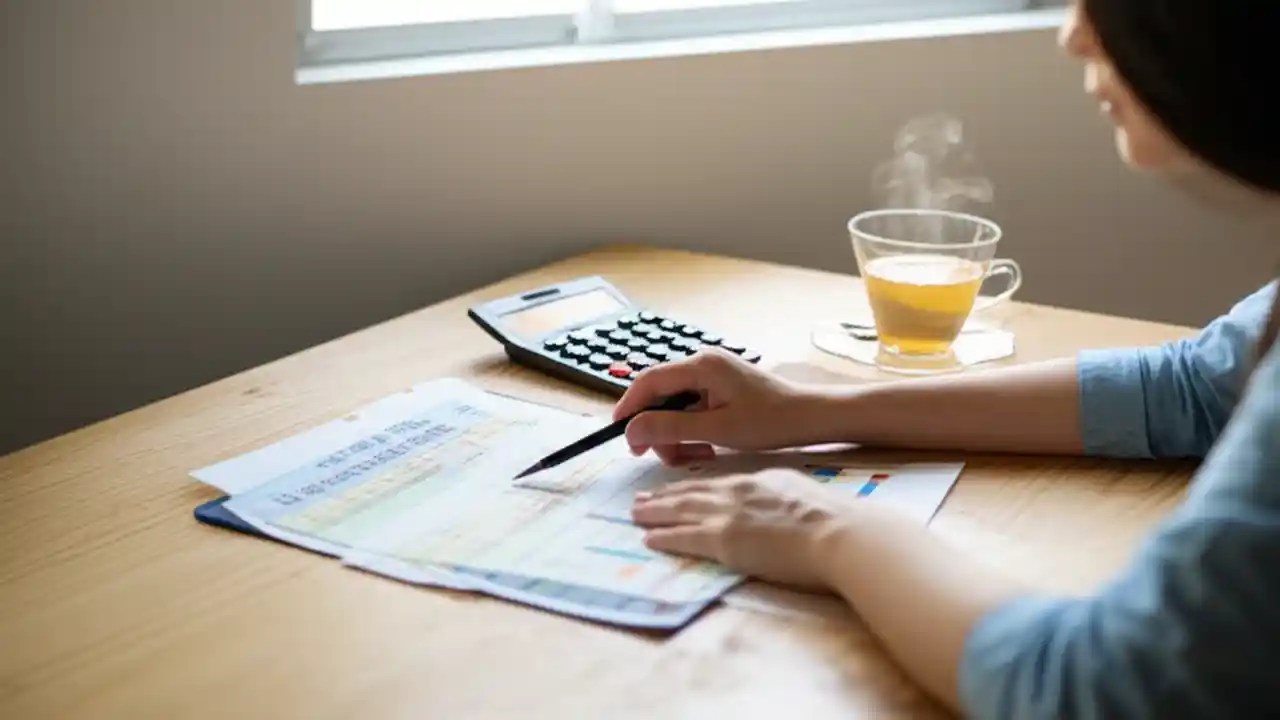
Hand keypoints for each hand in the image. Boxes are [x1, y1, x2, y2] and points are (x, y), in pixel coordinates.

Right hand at [614, 349, 822, 465]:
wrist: (811, 417)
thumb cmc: (770, 422)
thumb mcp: (716, 430)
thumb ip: (670, 428)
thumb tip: (631, 431)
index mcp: (701, 366)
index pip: (648, 382)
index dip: (629, 407)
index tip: (619, 434)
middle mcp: (703, 363)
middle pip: (661, 395)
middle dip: (659, 429)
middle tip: (665, 458)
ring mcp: (712, 374)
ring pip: (676, 406)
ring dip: (677, 434)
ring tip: (695, 456)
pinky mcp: (721, 387)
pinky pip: (693, 408)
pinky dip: (693, 430)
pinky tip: (707, 448)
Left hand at [631, 468, 859, 589]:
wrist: (835, 532)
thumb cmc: (831, 518)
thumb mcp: (801, 492)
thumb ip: (781, 496)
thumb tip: (777, 504)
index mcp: (757, 480)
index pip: (717, 482)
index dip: (694, 486)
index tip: (678, 488)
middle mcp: (736, 492)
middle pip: (692, 492)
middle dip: (665, 496)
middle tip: (643, 498)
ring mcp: (726, 514)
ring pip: (680, 510)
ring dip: (655, 512)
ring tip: (636, 513)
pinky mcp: (722, 539)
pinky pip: (683, 536)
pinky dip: (663, 536)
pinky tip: (649, 537)